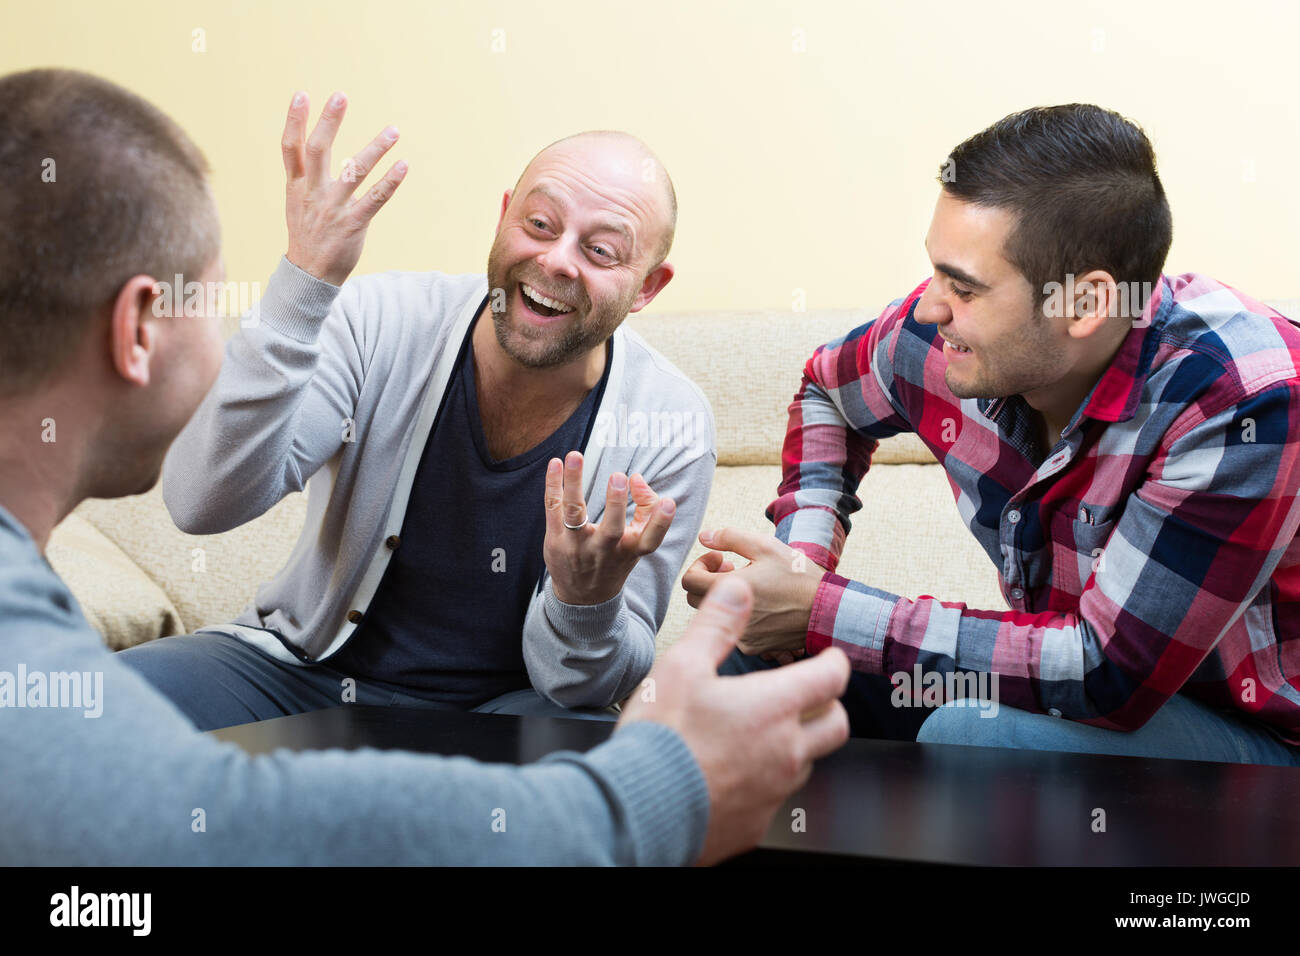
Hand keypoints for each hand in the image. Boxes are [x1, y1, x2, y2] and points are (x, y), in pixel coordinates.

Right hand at [280, 90, 406, 285]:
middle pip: (318, 151)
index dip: (294, 120)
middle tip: (341, 96)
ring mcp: (333, 209)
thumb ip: (305, 174)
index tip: (301, 94)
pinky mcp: (353, 224)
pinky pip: (375, 199)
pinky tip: (403, 164)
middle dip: (328, 122)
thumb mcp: (297, 201)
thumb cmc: (308, 234)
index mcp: (297, 186)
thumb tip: (316, 144)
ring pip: (353, 172)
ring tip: (394, 130)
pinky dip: (390, 181)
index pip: (290, 147)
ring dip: (375, 148)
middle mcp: (313, 193)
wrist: (309, 275)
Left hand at [542, 450, 675, 605]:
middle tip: (619, 476)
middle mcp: (604, 552)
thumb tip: (636, 477)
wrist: (582, 598)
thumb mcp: (637, 542)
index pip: (651, 540)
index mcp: (630, 552)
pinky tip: (555, 463)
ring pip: (574, 514)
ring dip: (574, 483)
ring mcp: (577, 547)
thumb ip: (647, 507)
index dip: (661, 522)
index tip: (669, 502)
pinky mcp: (554, 541)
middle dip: (615, 503)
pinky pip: (553, 508)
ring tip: (576, 456)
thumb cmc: (614, 560)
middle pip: (611, 530)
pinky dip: (554, 485)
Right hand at [619, 576, 849, 864]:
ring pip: (805, 762)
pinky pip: (775, 798)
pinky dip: (765, 781)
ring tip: (760, 733)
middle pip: (834, 723)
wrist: (639, 810)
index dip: (834, 663)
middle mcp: (786, 751)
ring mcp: (774, 791)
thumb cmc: (661, 738)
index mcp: (774, 706)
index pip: (831, 678)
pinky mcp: (756, 824)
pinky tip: (734, 773)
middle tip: (807, 695)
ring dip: (794, 744)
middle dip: (827, 705)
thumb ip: (717, 625)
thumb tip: (738, 589)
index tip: (829, 658)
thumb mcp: (683, 666)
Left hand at [681, 528, 826, 656]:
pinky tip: (761, 604)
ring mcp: (740, 636)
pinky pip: (734, 630)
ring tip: (751, 585)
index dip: (699, 565)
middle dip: (708, 580)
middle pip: (696, 598)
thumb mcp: (765, 546)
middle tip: (732, 568)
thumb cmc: (799, 576)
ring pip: (715, 616)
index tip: (720, 559)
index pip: (688, 580)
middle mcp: (729, 618)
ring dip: (723, 598)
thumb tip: (704, 536)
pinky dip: (740, 616)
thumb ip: (730, 537)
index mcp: (728, 590)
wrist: (829, 612)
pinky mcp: (753, 648)